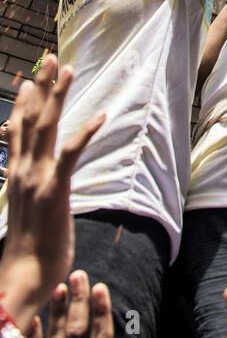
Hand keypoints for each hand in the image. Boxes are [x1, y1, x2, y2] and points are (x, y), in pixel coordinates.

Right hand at [0, 55, 103, 335]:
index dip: (25, 103)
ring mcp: (36, 178)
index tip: (30, 80)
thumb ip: (27, 193)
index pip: (18, 130)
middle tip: (50, 59)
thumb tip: (32, 183)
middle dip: (42, 87)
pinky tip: (99, 114)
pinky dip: (85, 131)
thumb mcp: (25, 214)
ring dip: (58, 95)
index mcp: (15, 175)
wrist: (22, 279)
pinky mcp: (54, 190)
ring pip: (46, 126)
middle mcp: (22, 171)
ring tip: (67, 69)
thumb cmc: (28, 253)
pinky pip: (70, 153)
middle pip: (30, 118)